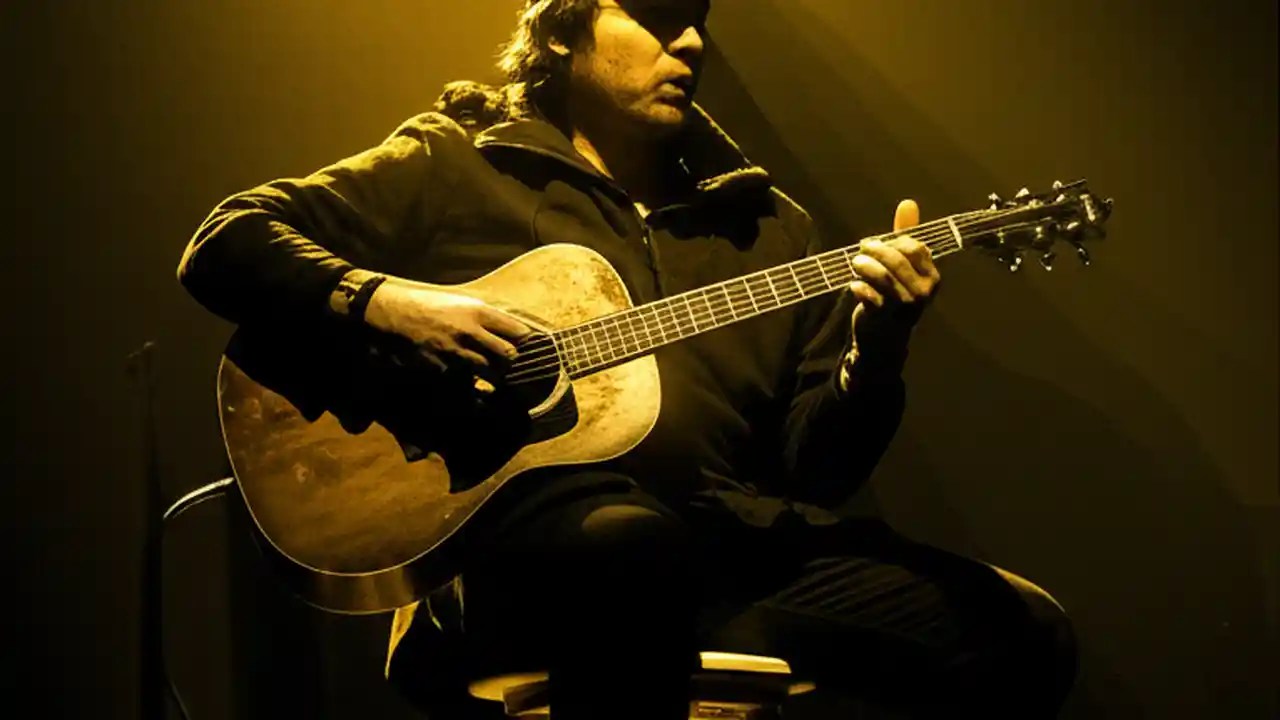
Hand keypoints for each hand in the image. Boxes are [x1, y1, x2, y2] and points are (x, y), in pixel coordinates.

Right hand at [363, 278, 531, 378]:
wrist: (394, 314)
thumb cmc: (431, 306)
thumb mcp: (462, 302)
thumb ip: (487, 316)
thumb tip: (514, 330)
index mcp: (478, 312)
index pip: (519, 332)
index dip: (526, 342)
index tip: (527, 346)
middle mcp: (470, 332)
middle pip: (509, 356)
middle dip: (512, 363)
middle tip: (511, 365)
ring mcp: (455, 352)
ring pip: (492, 374)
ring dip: (497, 377)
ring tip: (496, 377)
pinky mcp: (441, 369)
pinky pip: (466, 384)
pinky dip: (474, 388)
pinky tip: (475, 387)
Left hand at [846, 199, 940, 364]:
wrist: (884, 339)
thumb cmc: (895, 296)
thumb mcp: (903, 266)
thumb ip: (905, 234)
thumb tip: (908, 203)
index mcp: (932, 277)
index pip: (914, 248)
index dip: (892, 242)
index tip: (875, 243)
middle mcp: (922, 292)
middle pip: (896, 259)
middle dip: (874, 250)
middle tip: (860, 251)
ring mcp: (904, 306)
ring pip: (882, 275)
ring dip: (863, 265)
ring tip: (855, 263)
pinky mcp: (883, 317)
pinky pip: (869, 295)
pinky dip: (858, 287)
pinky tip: (854, 286)